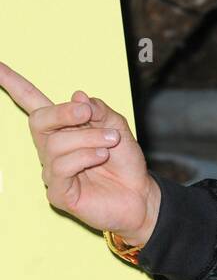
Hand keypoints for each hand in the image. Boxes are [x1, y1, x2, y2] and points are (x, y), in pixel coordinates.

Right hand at [0, 61, 159, 244]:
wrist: (140, 194)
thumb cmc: (125, 162)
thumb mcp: (117, 127)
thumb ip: (99, 110)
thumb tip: (77, 96)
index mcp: (62, 128)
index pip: (32, 103)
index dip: (14, 84)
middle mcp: (51, 148)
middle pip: (39, 120)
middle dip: (64, 113)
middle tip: (89, 113)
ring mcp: (52, 172)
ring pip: (56, 144)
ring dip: (88, 138)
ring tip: (111, 143)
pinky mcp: (58, 193)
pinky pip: (61, 168)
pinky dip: (85, 156)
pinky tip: (101, 157)